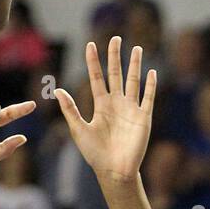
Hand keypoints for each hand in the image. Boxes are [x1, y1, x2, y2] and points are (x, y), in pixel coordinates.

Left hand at [55, 37, 155, 183]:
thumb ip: (70, 109)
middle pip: (115, 74)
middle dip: (115, 56)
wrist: (113, 171)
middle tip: (115, 38)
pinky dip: (150, 85)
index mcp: (100, 105)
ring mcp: (130, 109)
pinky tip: (152, 72)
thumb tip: (57, 90)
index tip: (90, 44)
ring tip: (136, 48)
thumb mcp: (79, 130)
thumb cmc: (94, 154)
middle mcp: (116, 104)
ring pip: (133, 81)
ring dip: (135, 65)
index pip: (97, 78)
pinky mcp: (143, 118)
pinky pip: (147, 98)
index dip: (94, 61)